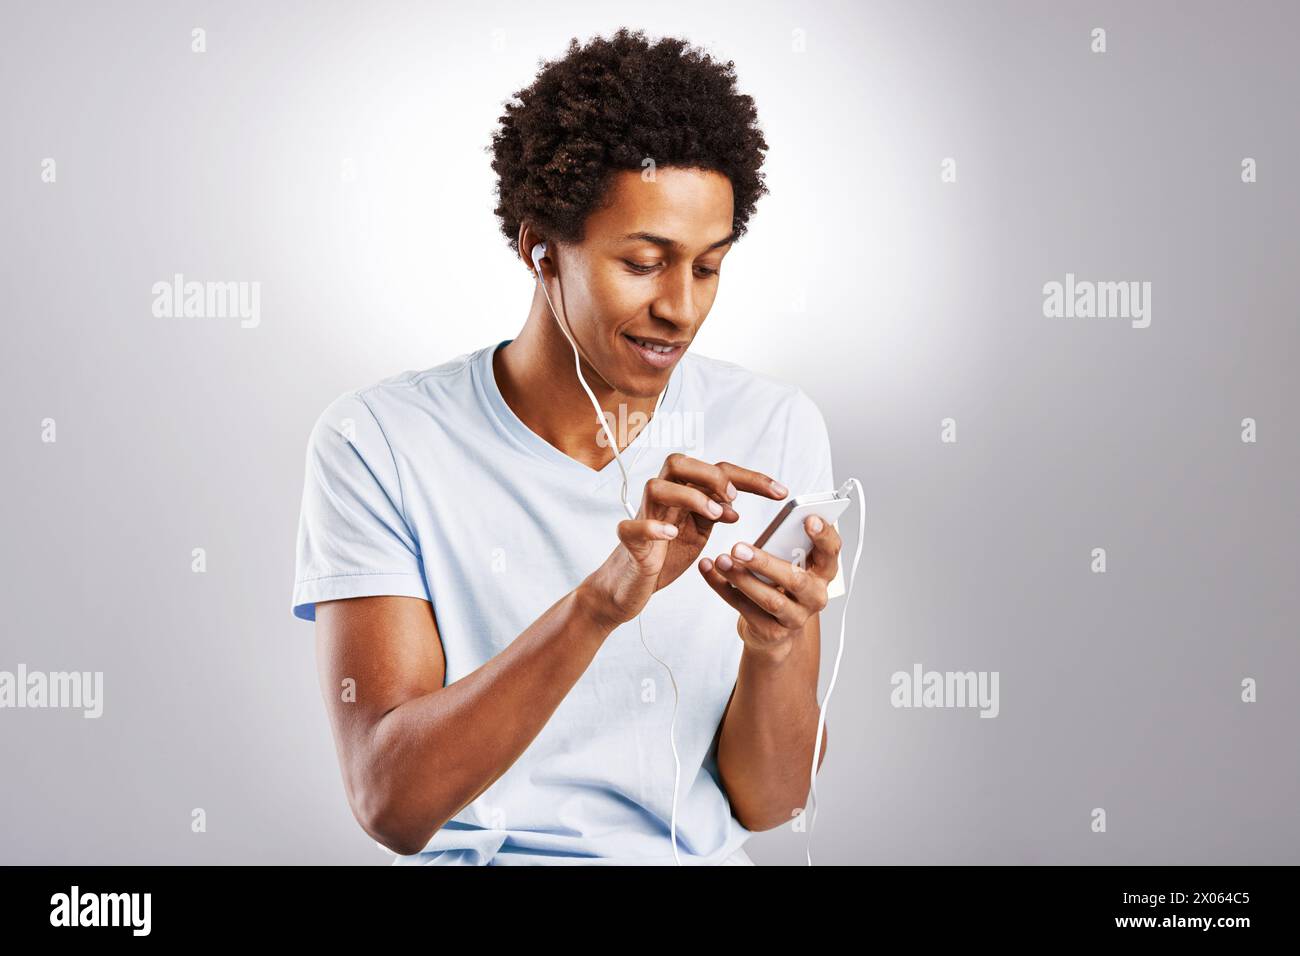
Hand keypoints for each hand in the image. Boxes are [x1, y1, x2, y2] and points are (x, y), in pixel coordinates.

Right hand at [583, 453, 788, 626]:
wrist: (629, 586)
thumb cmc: (662, 555)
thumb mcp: (695, 532)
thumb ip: (713, 513)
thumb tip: (734, 504)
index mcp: (683, 496)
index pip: (717, 472)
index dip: (751, 478)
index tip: (781, 492)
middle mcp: (662, 501)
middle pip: (679, 463)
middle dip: (712, 475)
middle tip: (734, 498)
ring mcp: (644, 519)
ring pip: (656, 486)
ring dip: (689, 496)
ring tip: (714, 515)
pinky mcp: (629, 543)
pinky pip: (631, 527)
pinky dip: (651, 527)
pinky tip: (671, 534)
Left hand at [698, 514, 842, 660]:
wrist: (774, 632)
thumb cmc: (781, 585)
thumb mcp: (788, 563)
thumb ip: (783, 546)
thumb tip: (764, 529)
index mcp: (823, 572)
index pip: (831, 551)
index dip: (823, 535)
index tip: (807, 518)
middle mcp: (815, 596)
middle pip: (795, 579)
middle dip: (765, 562)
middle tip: (738, 548)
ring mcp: (795, 617)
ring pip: (769, 599)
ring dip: (741, 578)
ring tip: (721, 561)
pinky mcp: (772, 632)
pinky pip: (744, 608)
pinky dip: (722, 588)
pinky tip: (709, 570)